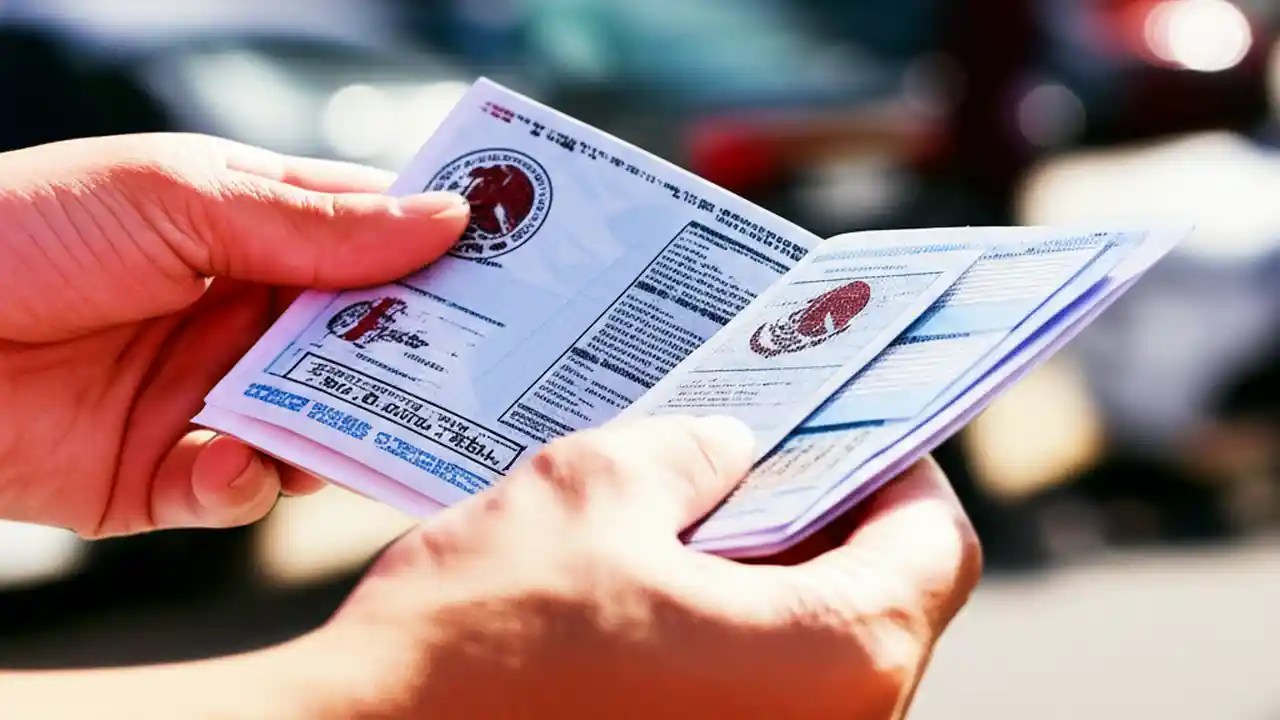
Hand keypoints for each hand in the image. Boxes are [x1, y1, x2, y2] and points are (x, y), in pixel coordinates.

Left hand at [0, 133, 468, 535]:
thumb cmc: (27, 231)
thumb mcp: (181, 197)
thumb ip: (314, 222)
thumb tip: (445, 219)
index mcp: (256, 231)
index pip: (378, 236)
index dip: (448, 249)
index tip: (525, 263)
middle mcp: (248, 315)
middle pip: (370, 338)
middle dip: (424, 351)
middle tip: (491, 365)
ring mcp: (214, 395)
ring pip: (325, 422)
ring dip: (348, 427)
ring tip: (372, 424)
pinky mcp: (168, 473)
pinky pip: (241, 489)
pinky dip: (246, 481)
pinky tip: (228, 457)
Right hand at [306, 416, 981, 718]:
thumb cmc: (482, 639)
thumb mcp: (595, 489)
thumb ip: (691, 453)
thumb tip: (728, 451)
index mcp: (838, 661)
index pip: (933, 543)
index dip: (894, 462)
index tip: (844, 421)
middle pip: (876, 604)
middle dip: (820, 518)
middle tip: (756, 450)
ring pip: (809, 660)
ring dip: (763, 581)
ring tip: (686, 511)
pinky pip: (750, 705)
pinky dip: (721, 642)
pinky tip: (646, 589)